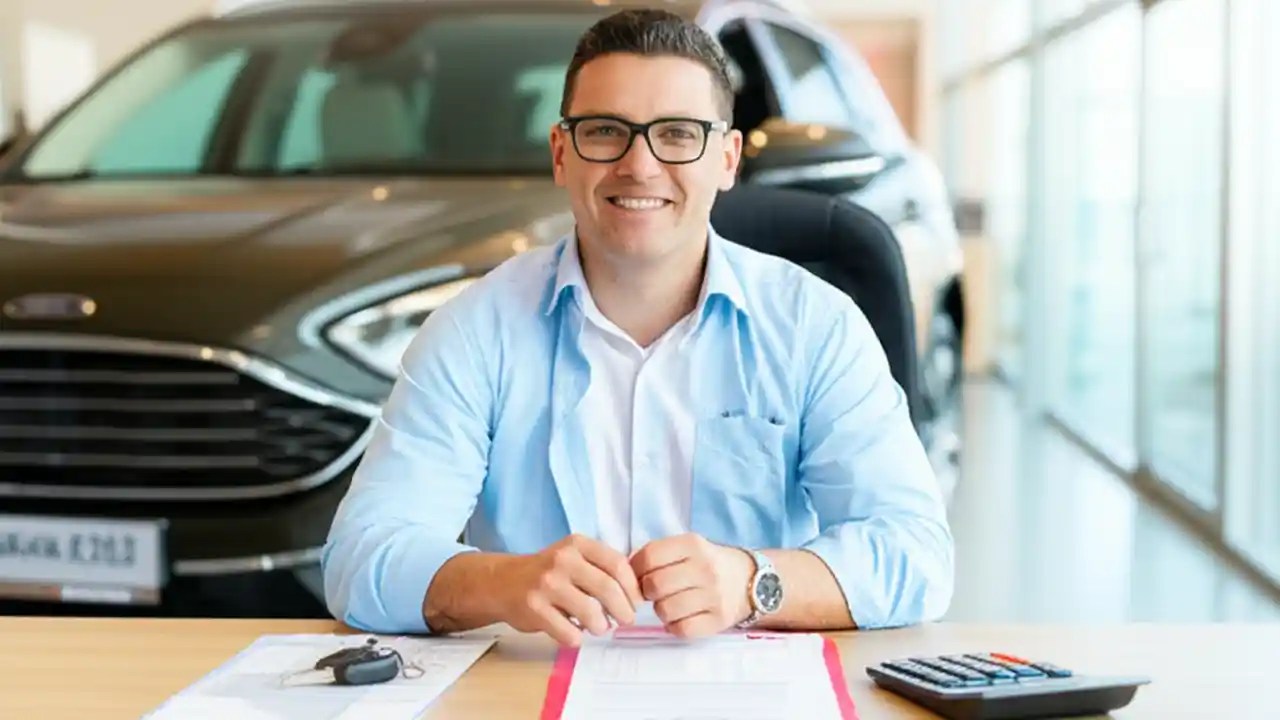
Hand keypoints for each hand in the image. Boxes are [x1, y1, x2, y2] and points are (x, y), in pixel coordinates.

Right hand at [499, 534, 642, 646]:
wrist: (502, 582)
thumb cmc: (547, 572)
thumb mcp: (574, 556)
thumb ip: (602, 566)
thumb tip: (636, 593)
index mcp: (577, 544)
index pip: (617, 564)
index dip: (632, 587)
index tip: (637, 602)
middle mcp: (562, 560)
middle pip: (608, 589)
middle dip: (624, 610)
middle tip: (626, 620)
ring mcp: (547, 585)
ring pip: (591, 613)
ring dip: (601, 626)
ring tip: (599, 627)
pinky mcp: (535, 609)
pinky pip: (569, 633)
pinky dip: (577, 637)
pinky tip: (574, 632)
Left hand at [629, 533, 755, 637]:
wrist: (749, 580)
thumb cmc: (707, 564)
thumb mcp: (686, 547)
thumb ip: (656, 555)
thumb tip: (623, 572)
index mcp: (693, 545)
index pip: (649, 557)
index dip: (635, 570)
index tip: (639, 576)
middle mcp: (705, 568)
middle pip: (654, 585)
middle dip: (647, 592)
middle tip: (654, 593)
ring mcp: (714, 596)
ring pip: (665, 610)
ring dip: (660, 609)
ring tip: (671, 603)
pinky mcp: (718, 620)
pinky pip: (681, 629)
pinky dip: (674, 626)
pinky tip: (681, 617)